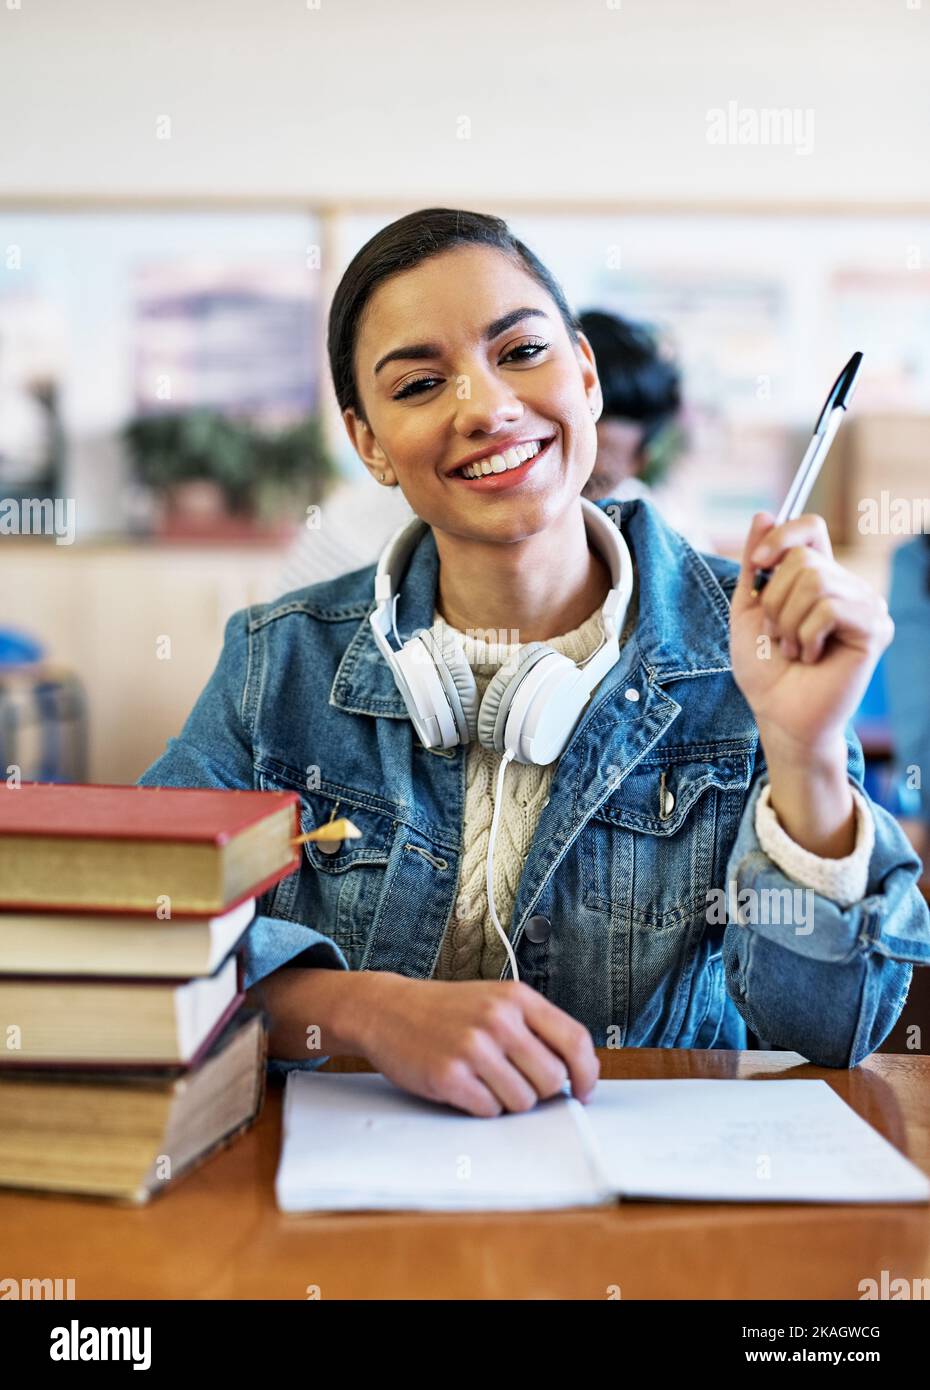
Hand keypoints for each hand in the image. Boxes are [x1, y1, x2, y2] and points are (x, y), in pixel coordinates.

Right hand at [356, 972, 599, 1117]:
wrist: (386, 1009)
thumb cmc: (446, 1010)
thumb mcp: (495, 1001)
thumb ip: (534, 1028)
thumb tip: (574, 1073)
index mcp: (517, 997)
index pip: (575, 1041)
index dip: (587, 1074)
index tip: (584, 1091)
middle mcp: (498, 1019)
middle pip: (552, 1080)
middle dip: (540, 1090)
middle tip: (515, 1081)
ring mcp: (473, 1048)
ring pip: (523, 1101)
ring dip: (507, 1099)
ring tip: (483, 1078)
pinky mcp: (449, 1076)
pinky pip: (489, 1111)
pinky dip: (480, 1106)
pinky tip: (464, 1085)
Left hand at [730, 511, 894, 757]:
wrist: (778, 715)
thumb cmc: (765, 669)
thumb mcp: (748, 609)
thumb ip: (754, 564)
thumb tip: (763, 514)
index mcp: (819, 576)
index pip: (811, 527)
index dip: (781, 536)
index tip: (757, 564)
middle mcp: (847, 585)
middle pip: (803, 558)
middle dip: (774, 600)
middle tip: (777, 635)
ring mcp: (865, 605)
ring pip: (814, 581)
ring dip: (788, 622)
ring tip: (792, 649)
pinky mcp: (875, 628)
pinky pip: (829, 608)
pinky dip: (806, 635)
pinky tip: (810, 657)